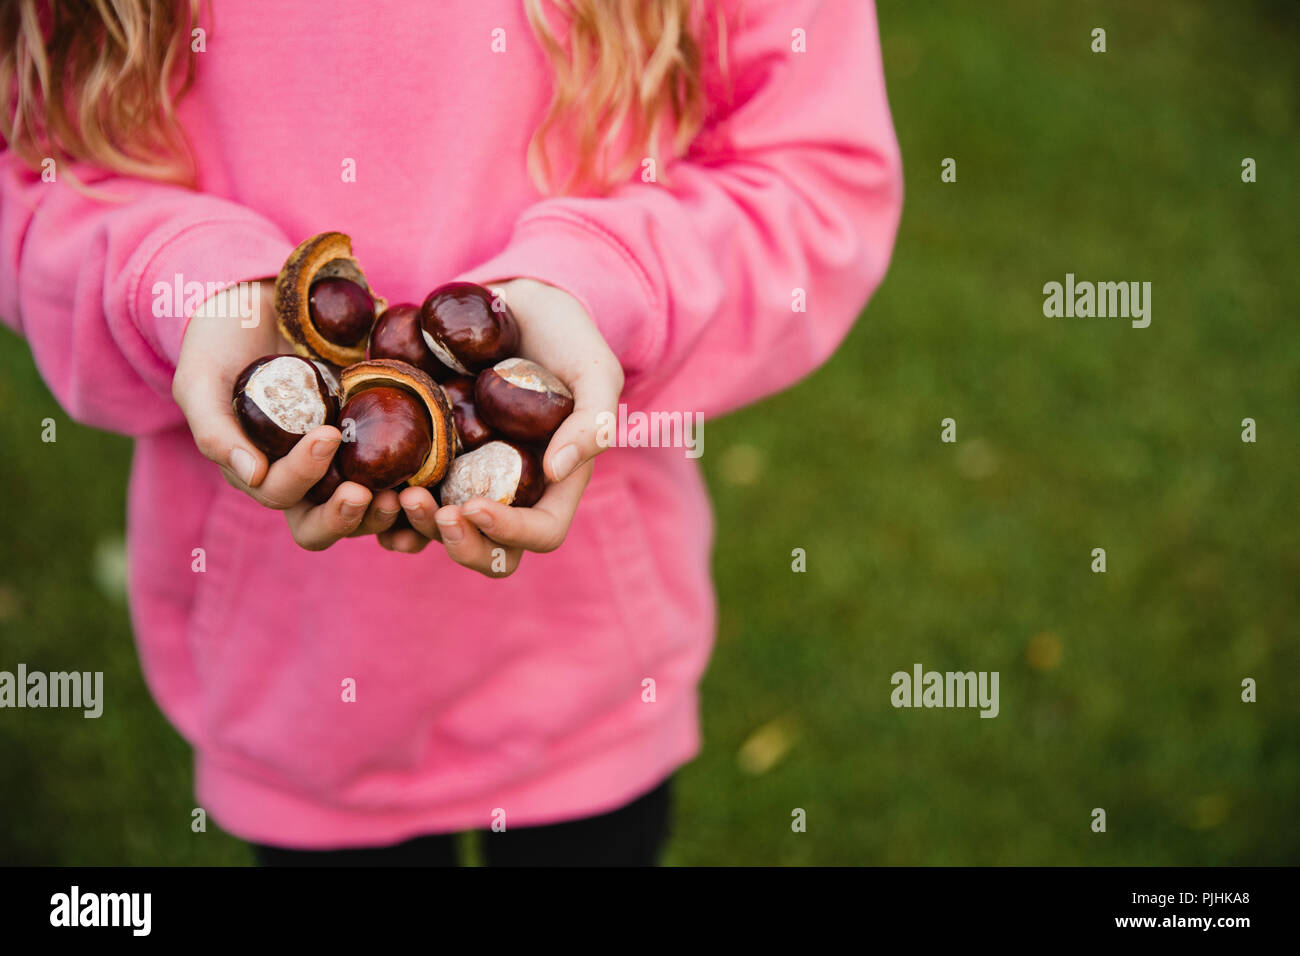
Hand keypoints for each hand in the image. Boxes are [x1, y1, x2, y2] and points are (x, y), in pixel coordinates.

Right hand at [172, 280, 403, 549]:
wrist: (261, 303)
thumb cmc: (220, 343)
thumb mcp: (201, 380)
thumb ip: (215, 430)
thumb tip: (252, 475)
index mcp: (258, 470)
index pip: (281, 493)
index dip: (303, 475)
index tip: (327, 433)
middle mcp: (302, 476)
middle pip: (324, 523)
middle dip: (347, 517)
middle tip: (371, 494)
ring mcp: (340, 461)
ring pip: (363, 511)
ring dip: (385, 515)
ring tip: (407, 495)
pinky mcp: (375, 441)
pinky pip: (396, 479)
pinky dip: (414, 493)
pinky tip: (432, 484)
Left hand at [377, 278, 623, 574]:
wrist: (519, 306)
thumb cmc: (567, 339)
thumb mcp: (595, 371)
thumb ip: (591, 421)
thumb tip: (555, 471)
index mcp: (555, 485)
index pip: (541, 533)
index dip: (509, 531)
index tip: (475, 505)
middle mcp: (510, 493)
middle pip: (490, 552)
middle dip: (457, 543)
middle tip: (427, 506)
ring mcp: (467, 480)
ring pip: (441, 535)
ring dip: (416, 528)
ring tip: (396, 493)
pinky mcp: (430, 458)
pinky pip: (405, 502)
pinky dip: (385, 508)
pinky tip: (366, 488)